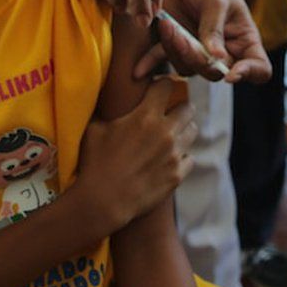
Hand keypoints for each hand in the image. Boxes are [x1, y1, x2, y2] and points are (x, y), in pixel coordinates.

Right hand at [76, 78, 198, 227]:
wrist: (103, 201)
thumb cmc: (94, 163)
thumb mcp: (94, 130)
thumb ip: (105, 111)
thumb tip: (103, 98)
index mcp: (146, 116)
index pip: (167, 85)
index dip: (162, 85)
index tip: (158, 89)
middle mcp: (166, 132)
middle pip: (188, 107)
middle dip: (178, 107)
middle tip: (169, 114)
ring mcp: (174, 154)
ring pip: (192, 130)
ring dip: (183, 130)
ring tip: (171, 136)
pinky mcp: (177, 175)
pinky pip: (190, 158)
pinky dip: (182, 157)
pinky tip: (169, 160)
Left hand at [136, 0, 270, 83]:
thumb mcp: (216, 0)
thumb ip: (213, 28)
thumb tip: (216, 57)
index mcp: (244, 40)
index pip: (259, 68)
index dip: (248, 75)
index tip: (231, 74)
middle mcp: (223, 51)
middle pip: (215, 72)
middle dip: (197, 59)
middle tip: (184, 37)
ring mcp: (198, 50)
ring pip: (187, 67)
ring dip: (175, 51)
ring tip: (168, 26)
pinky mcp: (175, 44)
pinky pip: (164, 59)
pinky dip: (150, 64)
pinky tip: (138, 71)